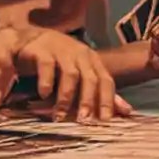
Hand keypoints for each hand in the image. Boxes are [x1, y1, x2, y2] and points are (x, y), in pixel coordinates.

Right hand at [14, 28, 131, 121]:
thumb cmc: (61, 60)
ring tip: (60, 115)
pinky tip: (44, 94)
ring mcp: (62, 50)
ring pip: (70, 74)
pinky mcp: (42, 50)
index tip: (105, 121)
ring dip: (66, 96)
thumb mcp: (82, 74)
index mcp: (93, 61)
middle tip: (84, 120)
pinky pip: (47, 65)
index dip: (107, 100)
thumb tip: (127, 111)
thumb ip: (101, 92)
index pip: (106, 81)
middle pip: (90, 78)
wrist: (32, 37)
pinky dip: (46, 81)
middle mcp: (81, 54)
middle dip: (88, 100)